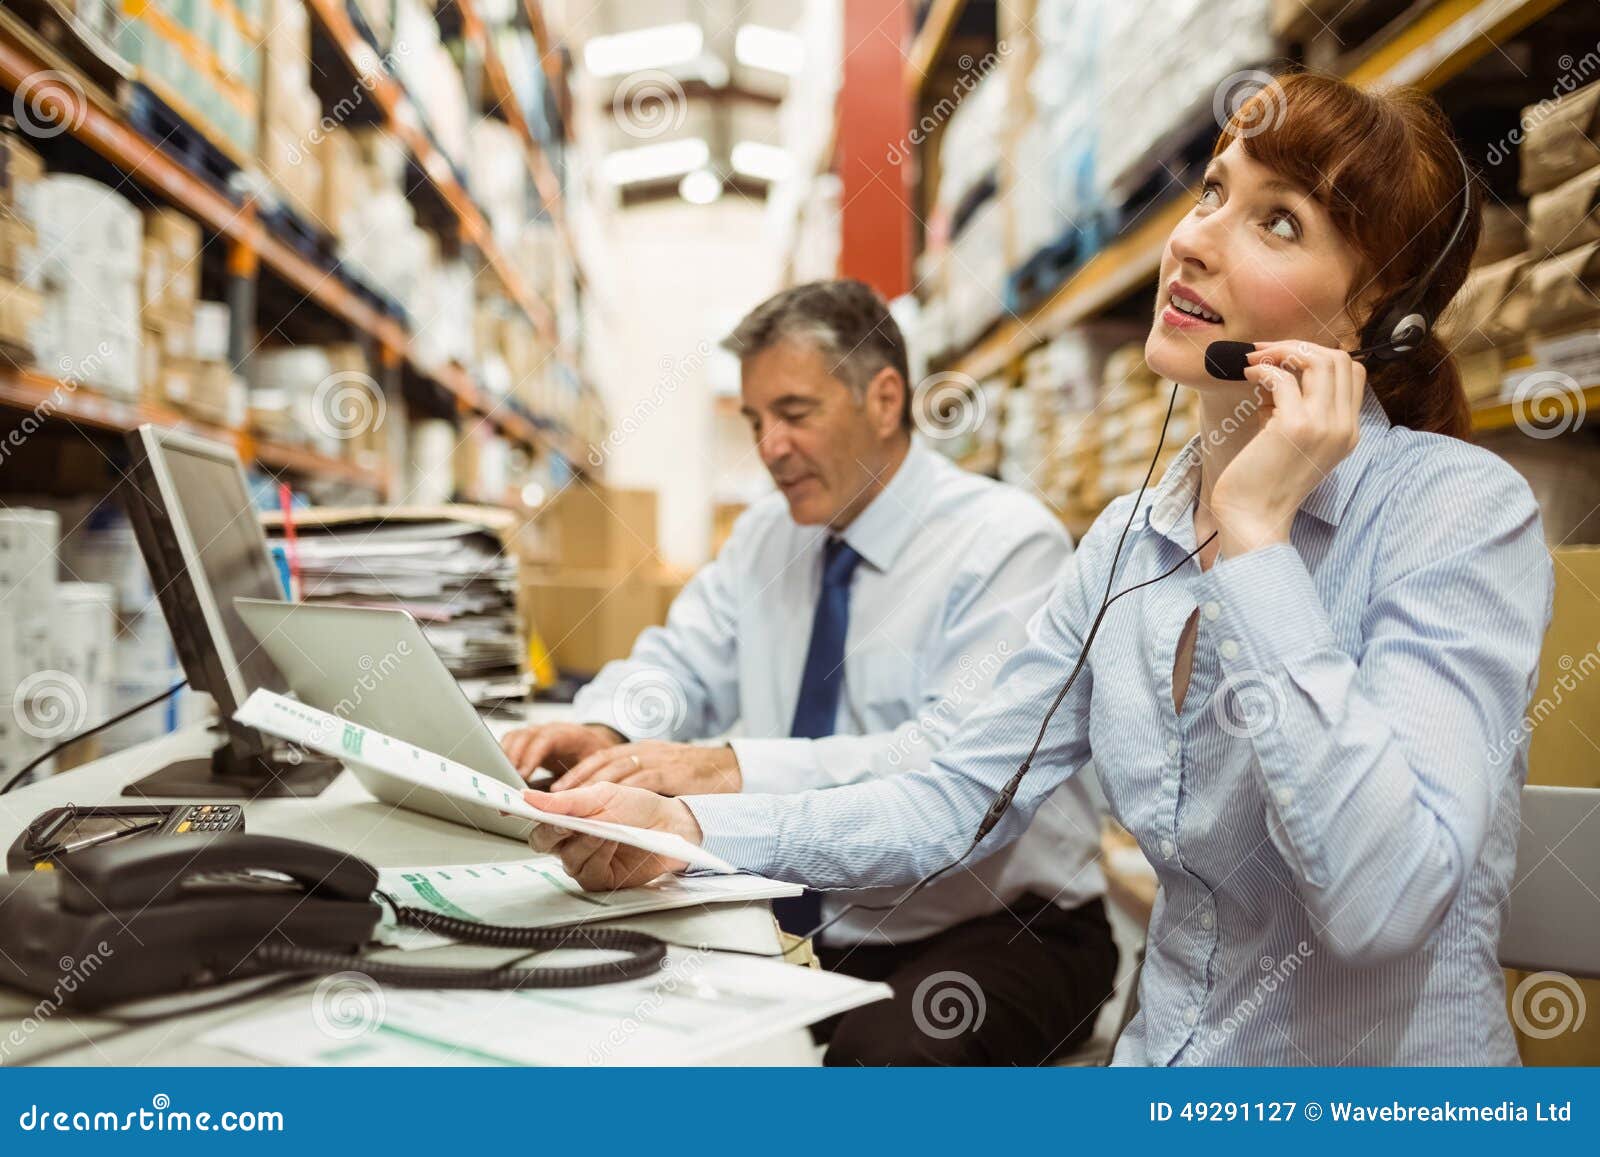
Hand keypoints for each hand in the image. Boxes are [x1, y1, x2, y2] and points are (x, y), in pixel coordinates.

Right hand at [501, 722, 623, 780]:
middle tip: (504, 779)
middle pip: (525, 736)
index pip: (545, 741)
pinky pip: (511, 742)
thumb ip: (578, 779)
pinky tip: (500, 771)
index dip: (532, 758)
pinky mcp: (530, 741)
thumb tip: (562, 799)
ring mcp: (538, 733)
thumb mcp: (594, 766)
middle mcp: (550, 730)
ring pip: (515, 737)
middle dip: (512, 758)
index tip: (522, 775)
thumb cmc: (594, 755)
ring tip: (499, 777)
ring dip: (504, 756)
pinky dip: (504, 755)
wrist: (595, 742)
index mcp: (567, 735)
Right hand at [524, 783, 703, 889]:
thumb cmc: (638, 808)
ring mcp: (584, 862)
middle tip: (567, 823)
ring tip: (604, 830)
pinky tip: (611, 843)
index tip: (507, 808)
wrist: (671, 826)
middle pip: (542, 842)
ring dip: (583, 842)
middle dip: (552, 832)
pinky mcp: (599, 879)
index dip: (518, 813)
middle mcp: (570, 841)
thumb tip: (529, 797)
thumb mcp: (602, 795)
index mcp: (567, 817)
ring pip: (565, 858)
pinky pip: (587, 872)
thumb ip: (566, 800)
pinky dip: (598, 856)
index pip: (535, 818)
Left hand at [551, 740, 741, 794]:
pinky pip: (639, 780)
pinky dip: (620, 793)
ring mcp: (657, 759)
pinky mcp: (670, 771)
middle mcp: (646, 750)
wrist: (729, 770)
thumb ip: (636, 783)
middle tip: (555, 799)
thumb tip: (605, 802)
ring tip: (572, 804)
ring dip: (591, 786)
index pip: (602, 758)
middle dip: (577, 780)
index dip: (578, 773)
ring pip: (616, 768)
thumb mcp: (660, 775)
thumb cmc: (694, 777)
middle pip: (603, 762)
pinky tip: (607, 805)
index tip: (557, 790)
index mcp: (641, 750)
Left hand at [1212, 340, 1364, 556]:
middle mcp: (1343, 427)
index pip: (1353, 372)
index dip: (1318, 355)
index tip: (1285, 359)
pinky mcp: (1295, 427)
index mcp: (1348, 432)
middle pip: (1339, 359)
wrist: (1254, 519)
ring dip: (1281, 352)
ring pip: (1318, 359)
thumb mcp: (1292, 442)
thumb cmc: (1263, 481)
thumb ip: (1296, 410)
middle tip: (1264, 353)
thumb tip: (1279, 373)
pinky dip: (1263, 371)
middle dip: (1298, 347)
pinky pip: (1283, 378)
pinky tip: (1248, 378)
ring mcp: (1323, 426)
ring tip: (1255, 363)